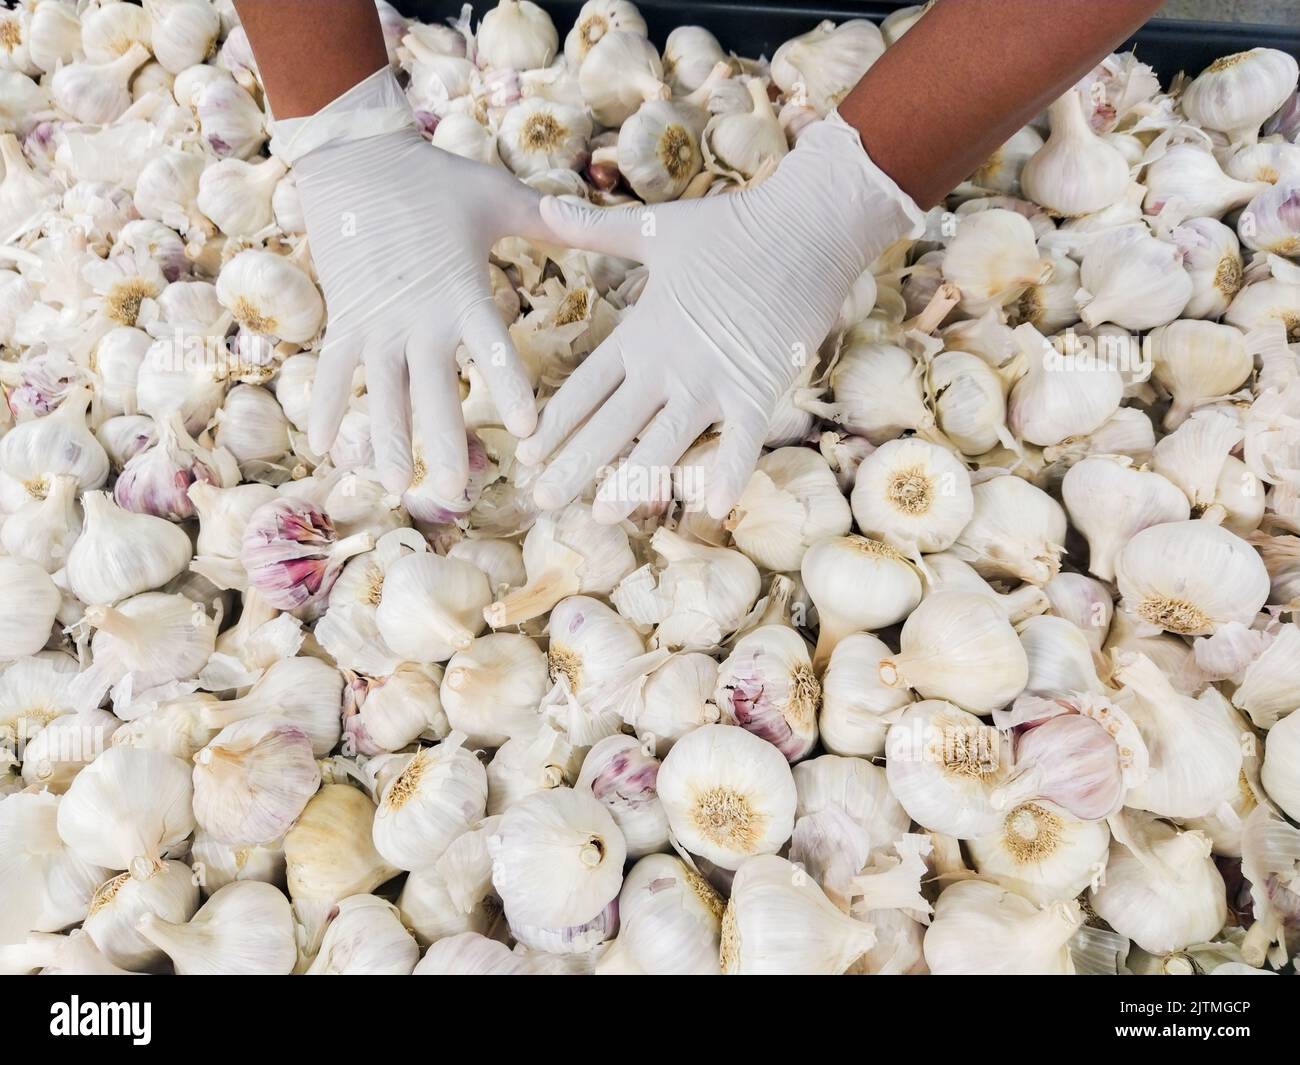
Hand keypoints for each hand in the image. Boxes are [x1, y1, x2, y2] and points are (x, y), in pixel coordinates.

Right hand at [284, 69, 549, 496]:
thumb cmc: (435, 179)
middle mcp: (420, 319)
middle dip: (442, 446)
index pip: (492, 351)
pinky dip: (324, 409)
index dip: (508, 390)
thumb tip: (600, 221)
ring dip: (385, 442)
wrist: (354, 157)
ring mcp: (377, 323)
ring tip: (392, 487)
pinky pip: (332, 373)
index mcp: (464, 293)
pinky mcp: (344, 320)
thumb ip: (547, 221)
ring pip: (379, 395)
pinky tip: (325, 450)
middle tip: (455, 494)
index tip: (526, 434)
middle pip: (431, 394)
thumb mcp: (496, 196)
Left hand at [516, 111, 924, 522]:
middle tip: (539, 502)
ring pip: (663, 443)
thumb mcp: (654, 230)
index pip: (586, 387)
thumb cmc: (733, 227)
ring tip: (601, 517)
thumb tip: (541, 204)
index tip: (525, 454)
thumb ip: (594, 229)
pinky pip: (743, 440)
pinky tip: (710, 508)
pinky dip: (729, 471)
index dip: (554, 422)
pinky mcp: (760, 387)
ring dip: (631, 483)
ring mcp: (714, 380)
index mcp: (642, 332)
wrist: (808, 224)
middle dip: (573, 466)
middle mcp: (670, 363)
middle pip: (611, 426)